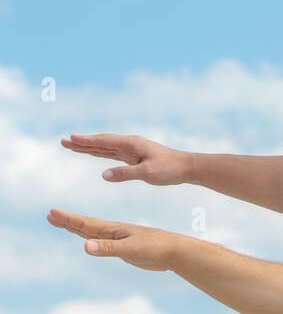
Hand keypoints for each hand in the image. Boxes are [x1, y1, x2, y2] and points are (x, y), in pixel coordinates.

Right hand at [47, 209, 176, 271]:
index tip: (51, 212)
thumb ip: (109, 248)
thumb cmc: (155, 248)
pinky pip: (103, 241)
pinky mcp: (125, 246)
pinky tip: (90, 240)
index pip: (86, 224)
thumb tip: (86, 246)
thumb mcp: (131, 249)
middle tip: (51, 214)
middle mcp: (114, 232)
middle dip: (68, 221)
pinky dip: (92, 239)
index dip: (68, 219)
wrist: (175, 250)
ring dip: (77, 228)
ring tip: (64, 223)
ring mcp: (119, 239)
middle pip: (86, 225)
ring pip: (93, 232)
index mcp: (113, 230)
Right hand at [61, 133, 190, 184]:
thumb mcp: (147, 173)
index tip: (70, 139)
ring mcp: (132, 150)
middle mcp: (130, 144)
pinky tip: (95, 152)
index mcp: (131, 145)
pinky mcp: (135, 157)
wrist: (186, 168)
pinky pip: (113, 153)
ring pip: (106, 147)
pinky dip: (101, 152)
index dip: (86, 141)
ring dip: (89, 147)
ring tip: (73, 145)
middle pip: (101, 142)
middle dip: (82, 142)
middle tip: (64, 141)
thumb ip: (125, 174)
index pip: (104, 142)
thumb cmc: (169, 169)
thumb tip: (103, 175)